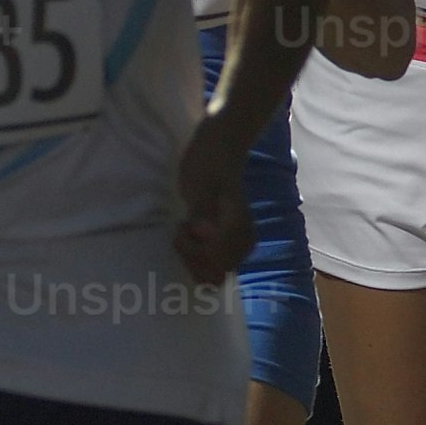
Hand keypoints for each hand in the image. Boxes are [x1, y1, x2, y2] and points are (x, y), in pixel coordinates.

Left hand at [170, 114, 250, 282]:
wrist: (219, 150)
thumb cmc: (208, 163)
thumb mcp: (200, 183)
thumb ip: (203, 209)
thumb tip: (205, 232)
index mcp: (239, 230)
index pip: (216, 264)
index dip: (194, 253)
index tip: (183, 228)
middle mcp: (243, 242)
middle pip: (216, 274)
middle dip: (192, 257)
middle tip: (182, 229)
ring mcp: (236, 243)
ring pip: (214, 272)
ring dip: (193, 257)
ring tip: (185, 230)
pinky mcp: (227, 242)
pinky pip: (212, 264)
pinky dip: (196, 256)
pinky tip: (189, 236)